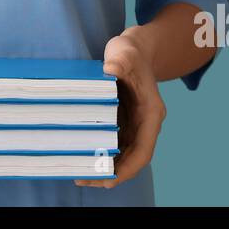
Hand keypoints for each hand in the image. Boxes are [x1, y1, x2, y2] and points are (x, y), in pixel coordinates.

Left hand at [74, 27, 165, 188]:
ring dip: (104, 167)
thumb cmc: (130, 52)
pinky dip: (100, 153)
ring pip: (122, 155)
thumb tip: (110, 69)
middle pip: (131, 158)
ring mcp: (133, 125)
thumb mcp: (125, 53)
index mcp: (151, 113)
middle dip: (111, 173)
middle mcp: (144, 124)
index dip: (128, 168)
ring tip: (78, 174)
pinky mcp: (123, 122)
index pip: (143, 150)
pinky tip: (81, 157)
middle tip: (83, 179)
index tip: (109, 179)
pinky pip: (113, 144)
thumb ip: (119, 62)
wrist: (134, 50)